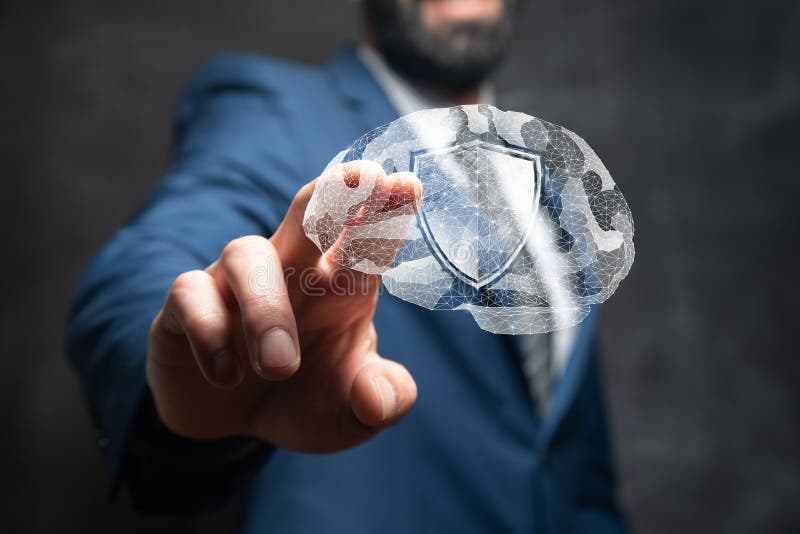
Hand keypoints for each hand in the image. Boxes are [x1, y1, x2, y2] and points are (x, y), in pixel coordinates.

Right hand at [146, 161, 421, 451]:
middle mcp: (292, 270)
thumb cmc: (301, 399)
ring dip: (266, 310)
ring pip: (247, 255)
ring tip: (279, 367)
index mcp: (341, 287)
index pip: (367, 241)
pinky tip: (226, 376)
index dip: (387, 213)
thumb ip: (378, 404)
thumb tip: (377, 397)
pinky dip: (210, 332)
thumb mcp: (349, 416)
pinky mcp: (188, 304)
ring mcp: (237, 281)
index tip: (409, 185)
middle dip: (336, 192)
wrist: (231, 423)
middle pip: (312, 211)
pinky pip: (190, 294)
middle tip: (362, 178)